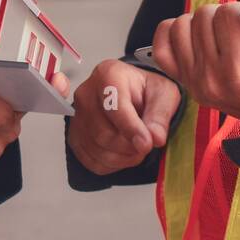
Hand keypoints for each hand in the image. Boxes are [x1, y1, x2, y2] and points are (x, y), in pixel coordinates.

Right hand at [68, 58, 180, 174]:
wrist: (132, 94)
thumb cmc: (145, 91)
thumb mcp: (164, 94)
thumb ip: (160, 115)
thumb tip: (155, 138)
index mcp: (108, 75)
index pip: (114, 107)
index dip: (132, 129)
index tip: (147, 144)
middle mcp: (86, 94)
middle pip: (103, 133)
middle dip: (129, 147)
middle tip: (146, 144)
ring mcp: (77, 116)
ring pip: (97, 149)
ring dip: (122, 157)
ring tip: (136, 147)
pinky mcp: (74, 135)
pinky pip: (90, 160)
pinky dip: (111, 164)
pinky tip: (123, 152)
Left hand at [152, 0, 239, 126]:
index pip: (228, 12)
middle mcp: (213, 80)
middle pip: (204, 16)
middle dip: (228, 17)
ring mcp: (197, 84)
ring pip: (183, 24)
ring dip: (205, 24)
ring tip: (230, 39)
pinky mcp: (188, 84)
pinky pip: (164, 45)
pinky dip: (176, 34)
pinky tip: (200, 38)